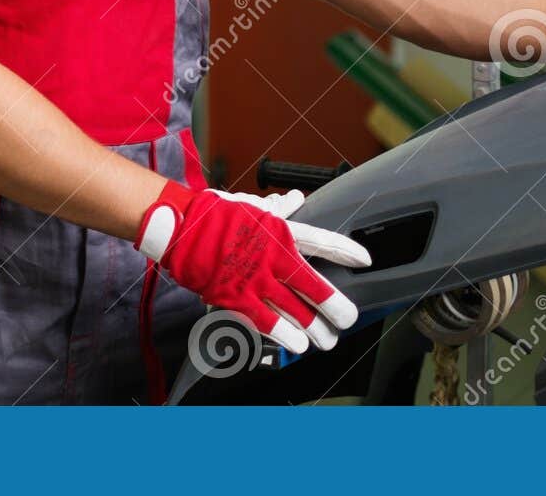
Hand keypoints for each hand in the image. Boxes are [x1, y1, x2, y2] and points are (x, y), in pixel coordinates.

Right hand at [135, 182, 368, 355]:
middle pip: (314, 287)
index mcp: (279, 231)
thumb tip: (296, 200)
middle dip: (335, 307)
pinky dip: (284, 335)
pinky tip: (296, 344)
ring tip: (325, 340)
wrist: (181, 228)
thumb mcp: (249, 207)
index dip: (345, 252)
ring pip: (295, 311)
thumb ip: (277, 210)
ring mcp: (255, 280)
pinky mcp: (236, 298)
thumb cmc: (214, 216)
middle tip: (346, 319)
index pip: (321, 241)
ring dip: (314, 328)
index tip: (365, 261)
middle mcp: (272, 257)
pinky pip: (267, 322)